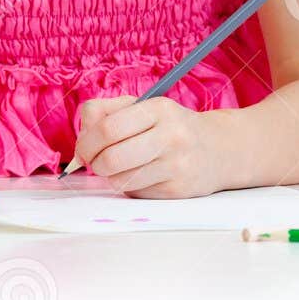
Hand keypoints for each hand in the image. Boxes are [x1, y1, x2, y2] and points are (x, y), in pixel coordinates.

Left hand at [74, 95, 218, 198]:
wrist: (217, 149)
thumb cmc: (169, 127)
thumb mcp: (142, 107)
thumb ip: (104, 112)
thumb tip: (81, 141)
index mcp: (159, 109)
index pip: (108, 128)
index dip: (86, 143)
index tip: (85, 148)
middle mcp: (172, 136)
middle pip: (110, 159)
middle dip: (94, 163)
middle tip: (95, 161)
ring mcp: (177, 165)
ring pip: (119, 180)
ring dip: (111, 177)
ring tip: (122, 166)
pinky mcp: (177, 190)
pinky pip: (135, 192)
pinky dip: (130, 186)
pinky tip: (143, 175)